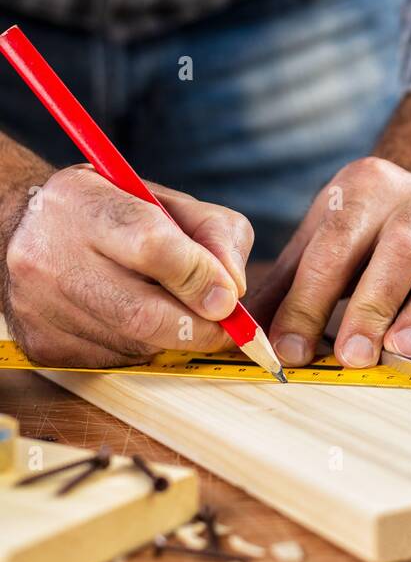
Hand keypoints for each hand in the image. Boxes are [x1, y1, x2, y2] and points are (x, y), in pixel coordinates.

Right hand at [1, 165, 254, 367]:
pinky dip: (140, 347)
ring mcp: (40, 305)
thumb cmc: (111, 212)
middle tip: (225, 327)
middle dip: (198, 327)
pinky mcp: (41, 343)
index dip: (200, 277)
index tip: (229, 298)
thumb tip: (233, 288)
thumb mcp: (166, 200)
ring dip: (170, 337)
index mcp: (85, 204)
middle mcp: (52, 256)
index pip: (152, 246)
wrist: (27, 227)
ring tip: (172, 309)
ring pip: (133, 344)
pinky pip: (112, 361)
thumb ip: (213, 232)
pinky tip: (134, 319)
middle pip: (141, 313)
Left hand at [250, 157, 410, 375]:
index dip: (311, 299)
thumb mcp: (315, 246)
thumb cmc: (358, 235)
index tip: (291, 350)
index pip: (335, 243)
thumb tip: (236, 339)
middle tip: (354, 355)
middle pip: (400, 247)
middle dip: (374, 303)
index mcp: (365, 186)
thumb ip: (281, 290)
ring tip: (402, 352)